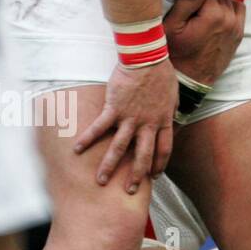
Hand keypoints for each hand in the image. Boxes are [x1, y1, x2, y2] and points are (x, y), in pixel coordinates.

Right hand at [74, 58, 176, 192]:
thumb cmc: (161, 74)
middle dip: (136, 175)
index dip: (159, 164)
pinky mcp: (114, 108)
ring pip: (119, 148)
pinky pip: (99, 127)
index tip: (154, 176)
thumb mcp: (173, 95)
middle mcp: (148, 123)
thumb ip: (170, 110)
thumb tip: (173, 118)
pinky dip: (88, 139)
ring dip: (109, 166)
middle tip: (130, 191)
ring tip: (101, 181)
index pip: (164, 149)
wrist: (147, 58)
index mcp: (163, 120)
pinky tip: (77, 150)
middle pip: (143, 156)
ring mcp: (130, 117)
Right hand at [165, 0, 245, 85]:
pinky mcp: (239, 34)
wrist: (190, 78)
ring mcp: (237, 27)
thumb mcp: (171, 26)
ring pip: (230, 1)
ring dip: (219, 1)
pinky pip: (240, 11)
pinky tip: (218, 13)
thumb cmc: (177, 52)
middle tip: (194, 6)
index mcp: (214, 16)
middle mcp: (230, 20)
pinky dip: (231, 7)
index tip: (188, 1)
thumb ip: (185, 3)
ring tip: (204, 10)